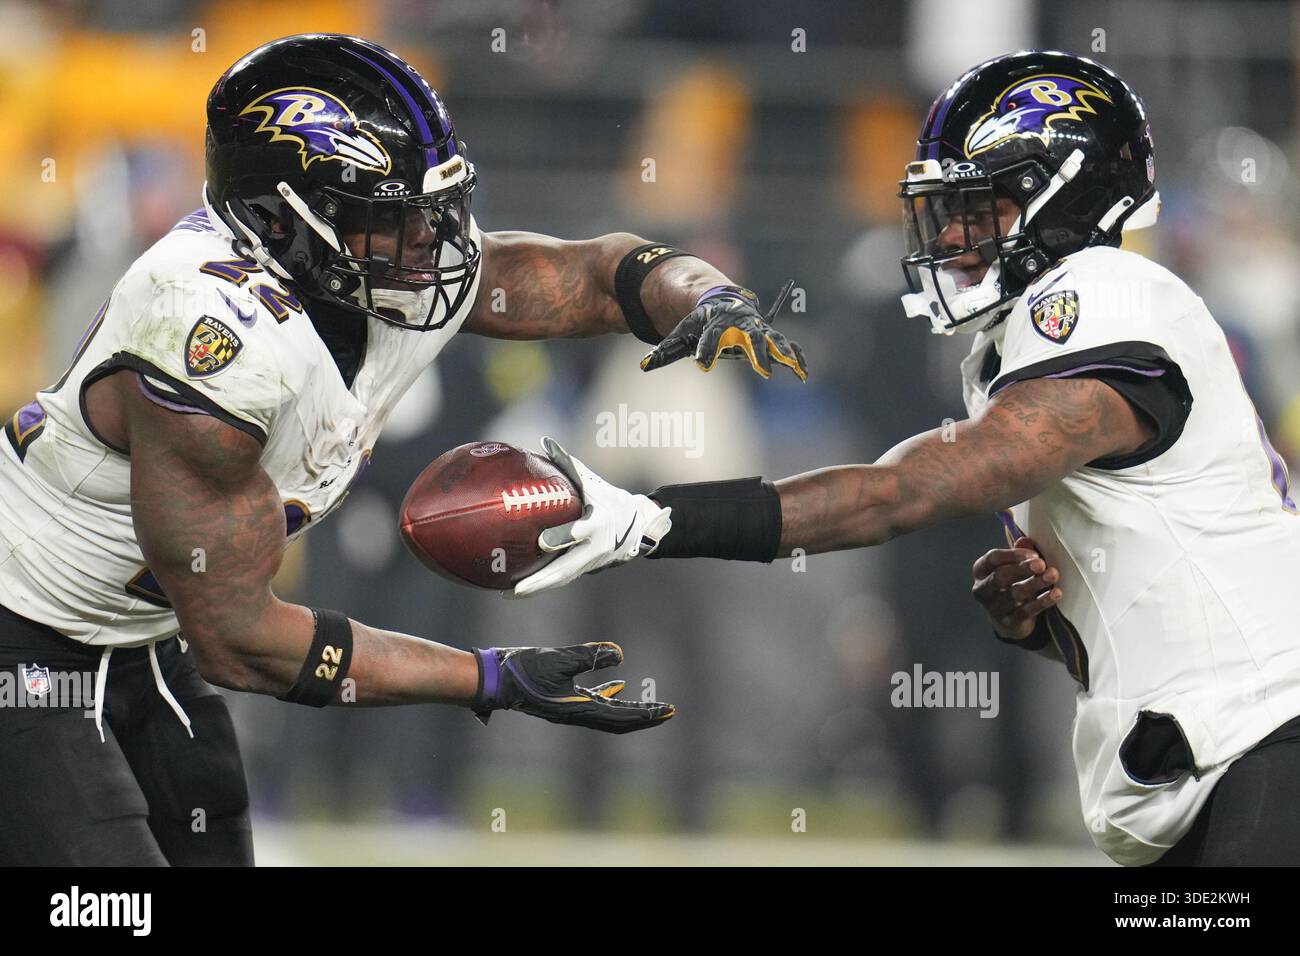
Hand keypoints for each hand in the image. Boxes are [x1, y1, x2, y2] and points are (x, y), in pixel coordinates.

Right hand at [470, 642, 674, 733]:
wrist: (494, 679)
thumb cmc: (523, 669)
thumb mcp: (560, 658)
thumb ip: (590, 655)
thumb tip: (619, 655)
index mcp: (579, 709)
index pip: (622, 716)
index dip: (646, 714)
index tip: (668, 711)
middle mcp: (577, 714)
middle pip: (620, 720)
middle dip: (644, 716)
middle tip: (667, 711)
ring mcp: (569, 708)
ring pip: (608, 712)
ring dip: (630, 708)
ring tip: (650, 704)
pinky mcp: (561, 699)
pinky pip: (594, 701)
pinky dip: (609, 695)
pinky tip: (618, 685)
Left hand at [512, 437, 671, 596]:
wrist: (639, 526)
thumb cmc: (609, 499)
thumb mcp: (593, 481)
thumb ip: (568, 464)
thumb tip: (544, 442)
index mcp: (599, 522)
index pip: (579, 532)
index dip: (562, 538)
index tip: (541, 542)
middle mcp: (596, 547)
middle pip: (567, 568)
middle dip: (542, 580)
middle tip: (516, 588)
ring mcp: (592, 562)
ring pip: (563, 578)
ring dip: (538, 588)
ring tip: (509, 594)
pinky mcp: (587, 569)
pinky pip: (563, 578)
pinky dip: (542, 585)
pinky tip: (519, 590)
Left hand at [640, 283, 807, 381]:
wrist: (718, 300)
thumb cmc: (698, 321)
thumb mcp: (680, 332)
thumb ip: (665, 350)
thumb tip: (644, 366)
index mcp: (716, 321)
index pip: (711, 336)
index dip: (707, 350)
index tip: (703, 365)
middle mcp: (739, 323)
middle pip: (750, 336)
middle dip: (758, 352)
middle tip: (764, 371)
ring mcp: (757, 328)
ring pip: (773, 338)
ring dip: (783, 352)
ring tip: (795, 367)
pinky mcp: (767, 336)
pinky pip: (785, 345)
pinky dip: (796, 356)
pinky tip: (803, 372)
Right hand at [972, 536, 1061, 641]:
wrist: (1009, 620)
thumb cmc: (1012, 584)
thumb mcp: (1014, 567)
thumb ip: (1019, 553)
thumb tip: (1026, 540)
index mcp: (981, 571)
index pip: (993, 559)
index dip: (1013, 555)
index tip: (1034, 554)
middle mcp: (983, 589)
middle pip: (1000, 576)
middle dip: (1022, 569)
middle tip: (1042, 564)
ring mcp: (994, 608)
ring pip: (1015, 594)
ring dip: (1035, 583)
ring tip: (1053, 575)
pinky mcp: (1008, 623)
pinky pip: (1026, 611)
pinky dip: (1042, 602)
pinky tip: (1056, 594)